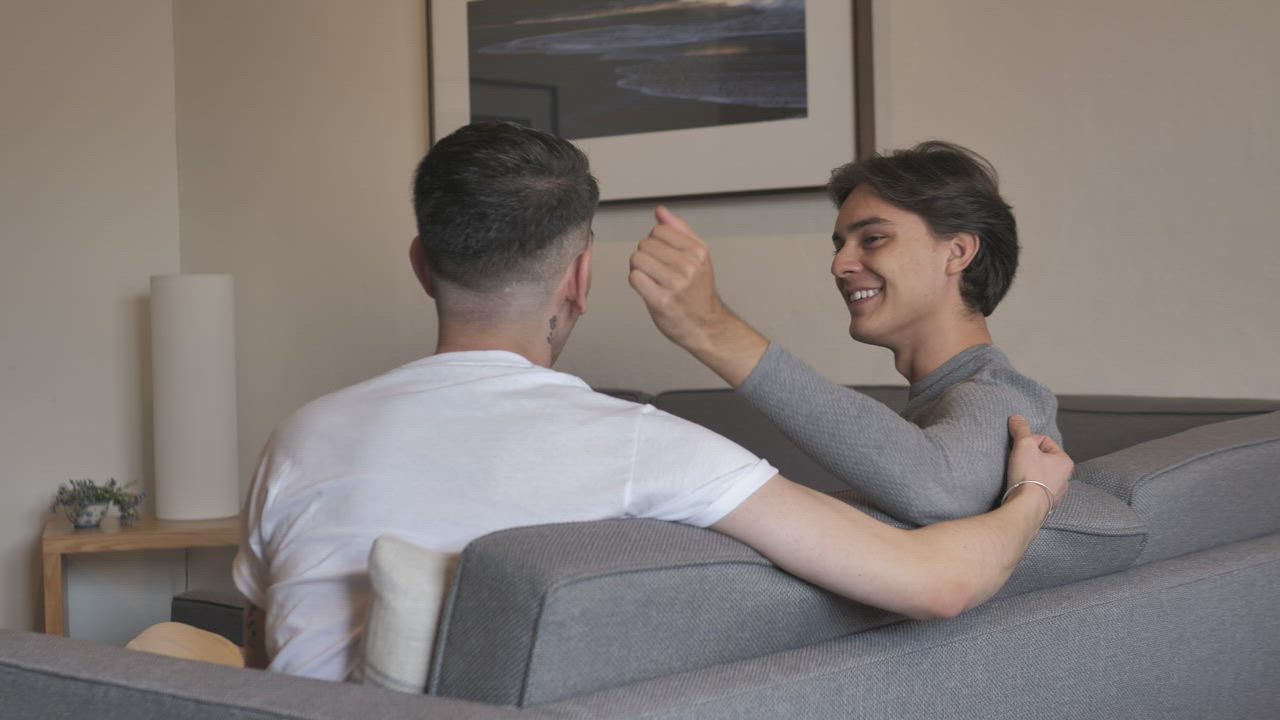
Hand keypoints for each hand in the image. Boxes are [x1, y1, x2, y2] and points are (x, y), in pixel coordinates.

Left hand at [628, 206, 731, 351]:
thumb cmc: (698, 291)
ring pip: (637, 259)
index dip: (654, 241)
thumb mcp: (698, 256)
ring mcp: (675, 284)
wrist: (705, 325)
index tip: (662, 255)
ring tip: (651, 278)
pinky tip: (648, 288)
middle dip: (645, 255)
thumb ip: (679, 230)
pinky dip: (637, 282)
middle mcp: (688, 267)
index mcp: (698, 252)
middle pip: (645, 244)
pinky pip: (634, 278)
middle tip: (656, 270)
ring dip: (639, 268)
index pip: (659, 230)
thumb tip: (660, 211)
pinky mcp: (661, 301)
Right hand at [1004, 415, 1072, 512]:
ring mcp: (1056, 493)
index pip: (1044, 441)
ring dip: (1028, 472)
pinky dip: (1027, 486)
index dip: (1028, 442)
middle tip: (1017, 461)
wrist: (1025, 506)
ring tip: (1017, 475)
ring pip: (1039, 474)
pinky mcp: (1045, 505)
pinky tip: (1019, 487)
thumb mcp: (1024, 444)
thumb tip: (1016, 418)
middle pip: (1041, 458)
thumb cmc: (1029, 475)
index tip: (1020, 450)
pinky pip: (1036, 489)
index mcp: (1065, 461)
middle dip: (1028, 458)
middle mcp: (1065, 478)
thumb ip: (1021, 429)